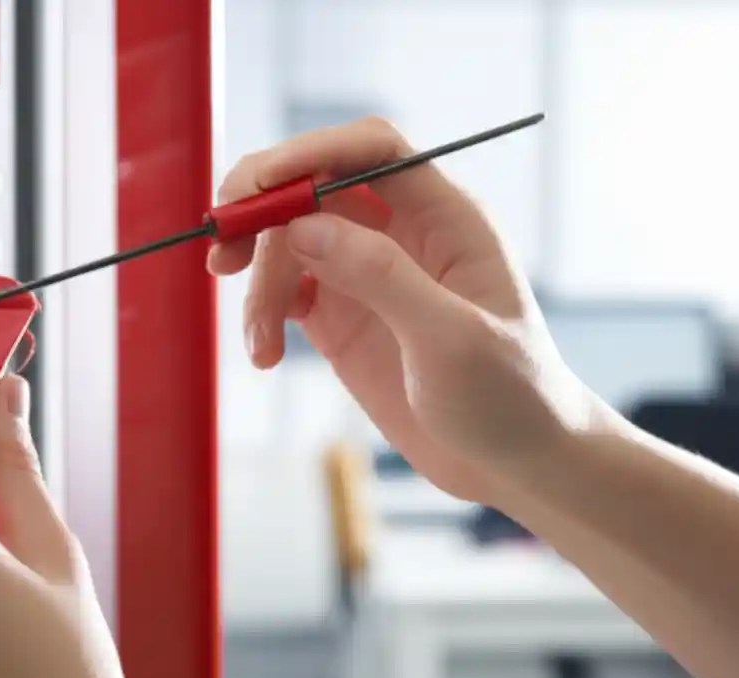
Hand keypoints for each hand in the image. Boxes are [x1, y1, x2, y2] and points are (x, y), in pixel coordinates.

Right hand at [211, 117, 606, 501]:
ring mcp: (369, 276)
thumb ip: (382, 277)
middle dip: (263, 212)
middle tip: (221, 249)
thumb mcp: (452, 339)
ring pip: (292, 244)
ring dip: (260, 284)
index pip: (370, 150)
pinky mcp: (346, 318)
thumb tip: (304, 226)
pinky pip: (288, 293)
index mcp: (446, 219)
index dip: (309, 155)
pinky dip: (264, 315)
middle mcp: (403, 235)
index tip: (254, 188)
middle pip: (316, 188)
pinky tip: (264, 353)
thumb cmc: (511, 397)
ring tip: (260, 345)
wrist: (517, 465)